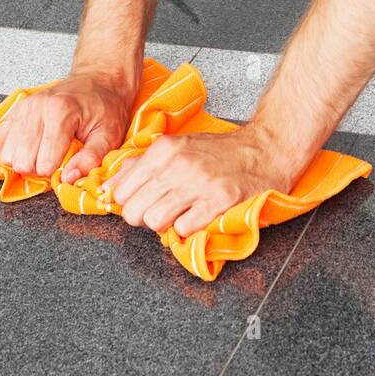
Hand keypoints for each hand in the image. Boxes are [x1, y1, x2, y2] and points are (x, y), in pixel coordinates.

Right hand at [0, 71, 137, 181]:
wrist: (98, 79)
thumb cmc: (105, 107)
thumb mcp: (110, 135)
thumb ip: (91, 159)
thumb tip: (68, 179)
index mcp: (61, 113)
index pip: (44, 163)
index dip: (57, 171)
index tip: (68, 163)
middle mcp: (37, 108)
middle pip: (22, 161)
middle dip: (39, 169)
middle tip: (57, 159)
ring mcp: (23, 108)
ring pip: (6, 154)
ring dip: (24, 160)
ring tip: (44, 152)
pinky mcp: (15, 110)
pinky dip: (9, 150)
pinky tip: (27, 147)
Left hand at [104, 126, 299, 238]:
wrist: (265, 150)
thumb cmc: (218, 151)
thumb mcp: (176, 146)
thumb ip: (140, 164)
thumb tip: (109, 187)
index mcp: (163, 150)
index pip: (121, 190)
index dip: (129, 202)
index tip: (143, 202)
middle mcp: (177, 165)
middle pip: (134, 211)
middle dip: (144, 217)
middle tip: (161, 211)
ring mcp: (199, 183)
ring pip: (155, 221)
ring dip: (165, 225)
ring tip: (180, 214)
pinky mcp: (219, 201)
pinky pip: (184, 229)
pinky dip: (187, 229)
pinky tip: (197, 217)